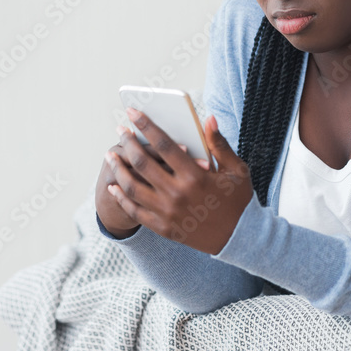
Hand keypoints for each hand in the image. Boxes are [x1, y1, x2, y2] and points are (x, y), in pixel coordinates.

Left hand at [107, 107, 253, 254]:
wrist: (240, 238)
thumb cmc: (238, 200)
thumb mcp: (237, 170)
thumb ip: (220, 144)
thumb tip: (209, 119)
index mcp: (196, 176)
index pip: (164, 144)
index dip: (146, 126)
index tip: (133, 111)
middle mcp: (178, 194)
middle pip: (144, 163)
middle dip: (129, 143)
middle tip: (120, 130)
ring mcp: (168, 213)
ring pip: (133, 187)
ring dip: (119, 169)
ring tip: (111, 156)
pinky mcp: (163, 228)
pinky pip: (135, 211)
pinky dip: (121, 198)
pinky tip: (114, 186)